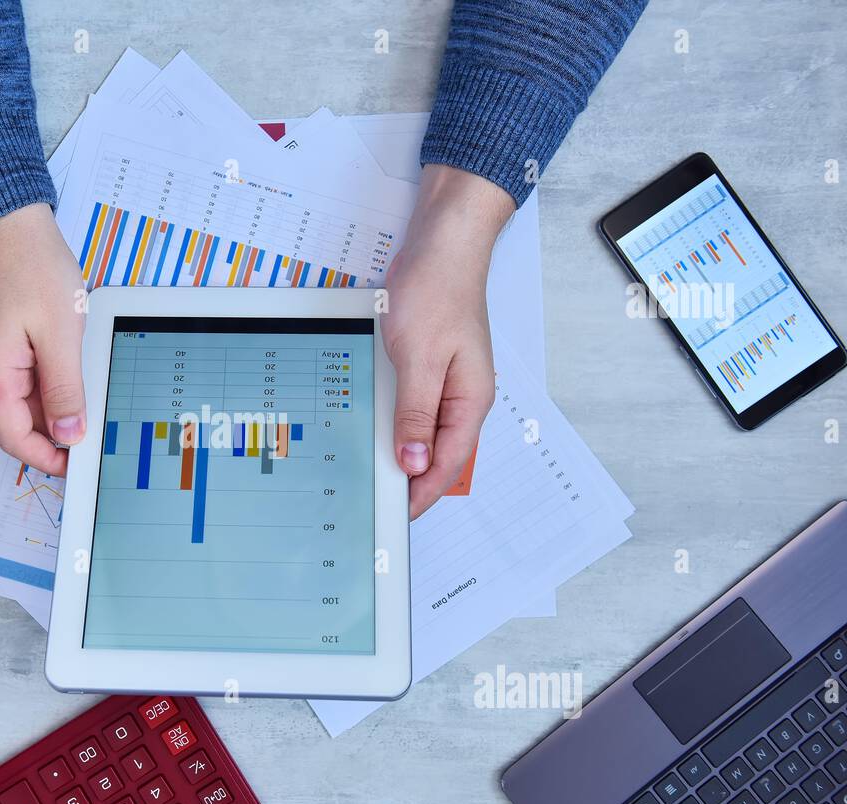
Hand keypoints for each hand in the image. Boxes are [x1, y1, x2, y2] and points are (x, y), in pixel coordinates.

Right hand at [0, 204, 85, 475]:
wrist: (15, 225)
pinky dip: (50, 387)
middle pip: (18, 423)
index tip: (76, 467)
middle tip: (93, 440)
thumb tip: (69, 435)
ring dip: (55, 410)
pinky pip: (26, 380)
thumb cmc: (35, 269)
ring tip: (89, 407)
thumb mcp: (60, 335)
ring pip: (24, 402)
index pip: (13, 437)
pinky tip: (74, 381)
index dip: (45, 458)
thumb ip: (64, 390)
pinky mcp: (2, 345)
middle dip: (54, 436)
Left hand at [383, 165, 514, 518]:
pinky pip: (415, 410)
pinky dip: (398, 427)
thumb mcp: (421, 359)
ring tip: (376, 481)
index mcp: (470, 401)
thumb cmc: (438, 290)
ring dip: (403, 456)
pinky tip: (379, 436)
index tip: (398, 517)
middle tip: (380, 506)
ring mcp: (446, 384)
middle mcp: (463, 397)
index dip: (423, 495)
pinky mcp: (429, 369)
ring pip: (425, 435)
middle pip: (438, 455)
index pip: (447, 464)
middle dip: (412, 483)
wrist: (442, 243)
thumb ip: (417, 414)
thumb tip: (413, 462)